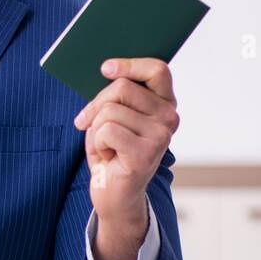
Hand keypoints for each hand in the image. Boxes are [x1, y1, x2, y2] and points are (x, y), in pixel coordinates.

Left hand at [73, 57, 179, 259]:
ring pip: (109, 110)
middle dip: (97, 105)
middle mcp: (169, 117)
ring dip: (95, 130)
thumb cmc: (111, 151)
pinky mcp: (146, 152)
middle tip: (91, 124)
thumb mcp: (112, 117)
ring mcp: (161, 135)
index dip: (130, 64)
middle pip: (122, 88)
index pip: (157, 70)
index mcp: (164, 104)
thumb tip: (107, 70)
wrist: (114, 194)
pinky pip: (106, 130)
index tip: (105, 68)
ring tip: (107, 146)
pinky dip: (97, 143)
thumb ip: (115, 95)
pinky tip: (108, 157)